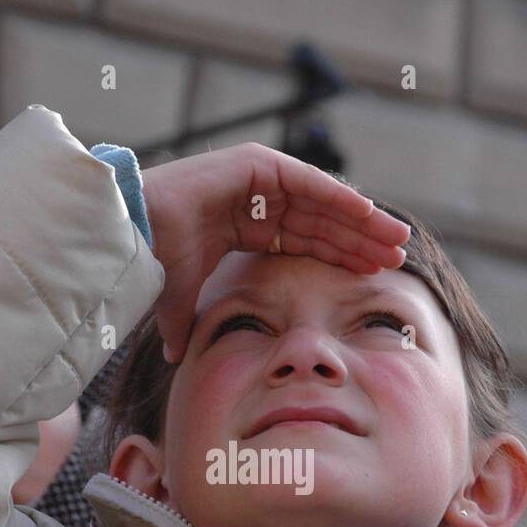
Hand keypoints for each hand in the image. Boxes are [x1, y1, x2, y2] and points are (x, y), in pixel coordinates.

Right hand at [140, 141, 409, 363]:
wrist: (131, 237)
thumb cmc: (152, 264)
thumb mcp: (184, 299)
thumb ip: (187, 324)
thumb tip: (175, 361)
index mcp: (242, 227)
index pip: (303, 242)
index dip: (337, 258)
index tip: (369, 275)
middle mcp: (253, 200)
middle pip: (320, 222)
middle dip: (358, 239)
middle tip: (396, 255)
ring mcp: (256, 178)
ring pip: (322, 201)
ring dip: (360, 218)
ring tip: (394, 236)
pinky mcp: (257, 165)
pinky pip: (309, 184)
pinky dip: (340, 198)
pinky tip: (368, 214)